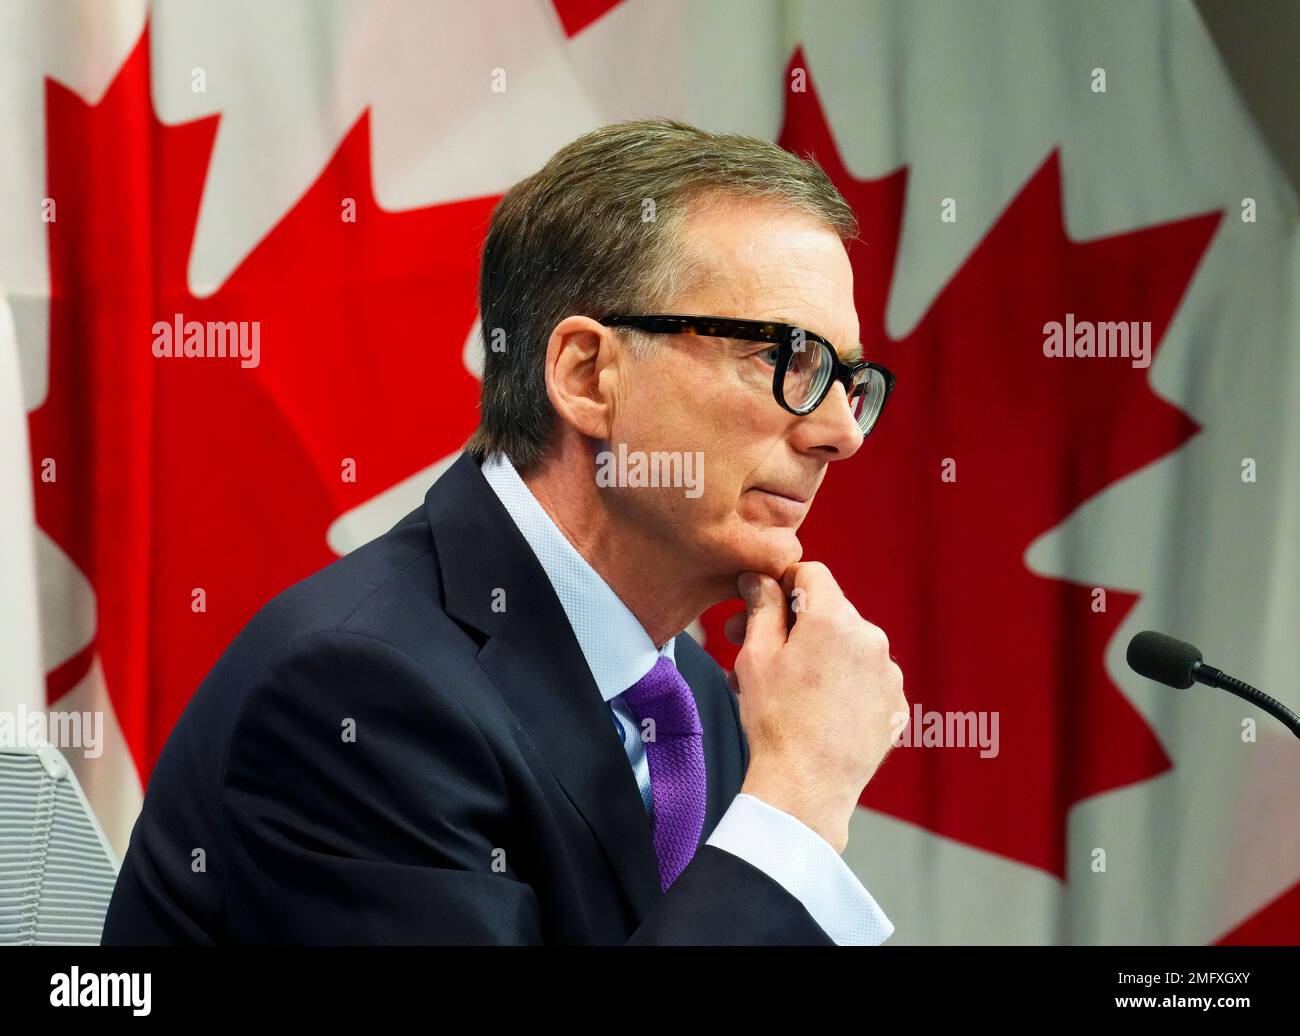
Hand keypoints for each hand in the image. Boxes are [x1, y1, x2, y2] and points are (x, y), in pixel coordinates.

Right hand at [725, 563, 905, 853]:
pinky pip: (866, 680)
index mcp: (836, 619)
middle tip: (755, 652)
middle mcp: (872, 639)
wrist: (807, 788)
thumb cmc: (776, 720)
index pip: (811, 574)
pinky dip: (844, 686)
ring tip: (786, 690)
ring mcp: (889, 674)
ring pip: (848, 647)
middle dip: (794, 626)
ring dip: (819, 657)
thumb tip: (760, 577)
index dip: (781, 584)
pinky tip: (817, 711)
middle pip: (830, 613)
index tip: (760, 604)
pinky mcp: (896, 706)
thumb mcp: (756, 656)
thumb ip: (761, 606)